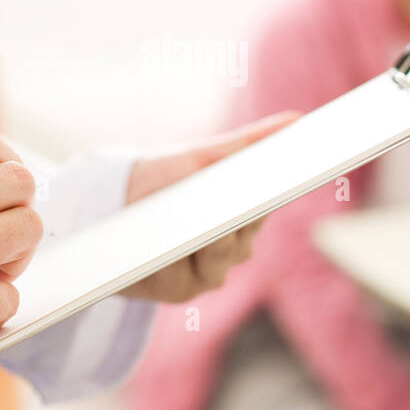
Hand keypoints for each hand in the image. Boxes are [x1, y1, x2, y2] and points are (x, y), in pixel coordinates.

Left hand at [120, 112, 298, 301]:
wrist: (111, 208)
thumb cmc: (163, 177)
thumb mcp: (204, 156)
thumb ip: (250, 142)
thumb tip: (298, 119)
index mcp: (244, 213)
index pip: (267, 204)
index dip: (276, 192)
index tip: (285, 180)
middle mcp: (233, 246)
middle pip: (247, 234)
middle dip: (234, 215)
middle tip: (231, 195)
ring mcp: (209, 271)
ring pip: (223, 256)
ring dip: (205, 236)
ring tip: (192, 217)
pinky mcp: (181, 291)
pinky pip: (189, 276)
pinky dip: (175, 258)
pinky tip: (163, 245)